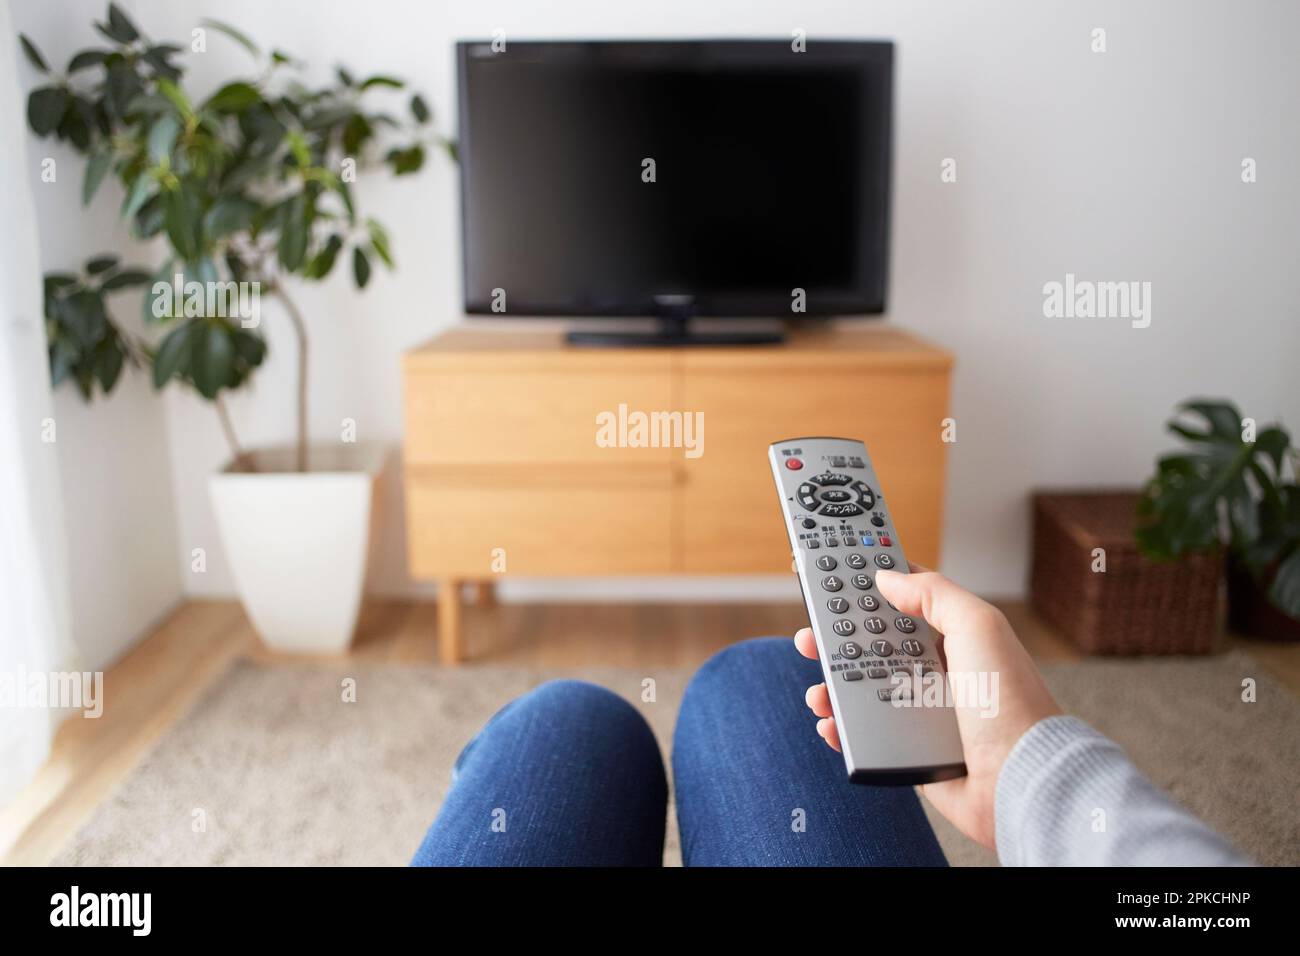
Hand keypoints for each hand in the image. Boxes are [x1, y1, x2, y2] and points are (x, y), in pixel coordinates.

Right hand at [795, 566, 1060, 848]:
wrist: (1019, 780)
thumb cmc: (1009, 703)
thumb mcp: (979, 627)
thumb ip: (934, 594)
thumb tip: (889, 577)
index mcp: (953, 640)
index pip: (904, 605)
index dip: (872, 590)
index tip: (838, 578)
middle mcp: (935, 674)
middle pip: (873, 647)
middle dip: (838, 638)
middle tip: (811, 634)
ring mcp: (920, 713)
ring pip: (861, 691)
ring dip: (832, 686)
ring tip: (818, 688)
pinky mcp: (908, 751)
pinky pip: (864, 734)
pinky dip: (840, 728)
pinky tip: (830, 723)